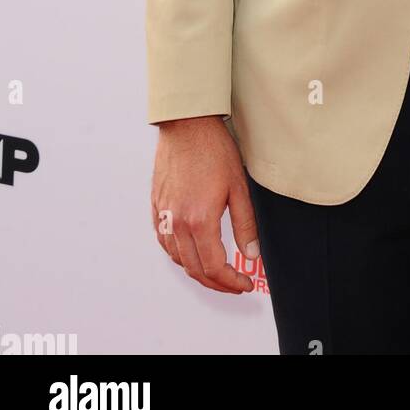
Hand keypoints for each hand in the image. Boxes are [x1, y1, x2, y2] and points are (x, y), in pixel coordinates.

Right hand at [151, 115, 258, 293]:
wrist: (187, 126)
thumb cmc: (213, 150)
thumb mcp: (238, 188)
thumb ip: (245, 224)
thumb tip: (251, 254)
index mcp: (200, 221)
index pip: (215, 267)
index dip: (231, 282)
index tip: (244, 284)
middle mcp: (178, 223)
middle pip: (195, 269)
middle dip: (217, 283)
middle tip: (234, 284)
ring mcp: (164, 216)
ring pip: (178, 259)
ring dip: (198, 271)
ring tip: (217, 271)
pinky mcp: (157, 207)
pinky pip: (165, 242)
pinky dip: (179, 255)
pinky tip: (191, 252)